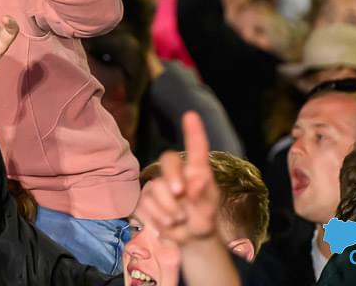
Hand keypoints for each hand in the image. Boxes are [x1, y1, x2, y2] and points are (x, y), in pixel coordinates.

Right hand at [137, 112, 219, 244]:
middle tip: (179, 193)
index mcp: (197, 171)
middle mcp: (177, 173)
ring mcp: (159, 184)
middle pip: (168, 159)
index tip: (191, 115)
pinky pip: (146, 202)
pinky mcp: (146, 198)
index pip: (196, 148)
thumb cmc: (203, 217)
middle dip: (172, 176)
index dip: (193, 132)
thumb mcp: (209, 208)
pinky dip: (158, 216)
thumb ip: (204, 194)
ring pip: (156, 186)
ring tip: (179, 219)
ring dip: (169, 207)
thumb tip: (196, 182)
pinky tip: (167, 223)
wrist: (189, 240)